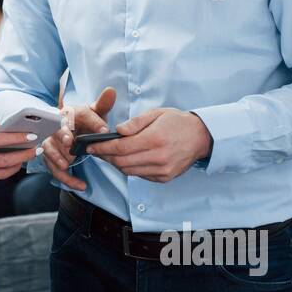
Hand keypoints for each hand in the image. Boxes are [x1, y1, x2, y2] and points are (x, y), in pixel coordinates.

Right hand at [0, 121, 39, 190]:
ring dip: (15, 166)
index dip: (18, 139)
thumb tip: (3, 127)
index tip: (32, 137)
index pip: (0, 141)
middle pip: (5, 160)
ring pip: (1, 173)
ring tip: (24, 158)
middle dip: (24, 155)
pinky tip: (5, 166)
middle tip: (36, 150)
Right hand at [41, 87, 115, 190]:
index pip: (82, 114)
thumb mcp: (95, 112)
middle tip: (69, 142)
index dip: (93, 122)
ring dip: (56, 156)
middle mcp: (57, 125)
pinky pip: (55, 168)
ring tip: (66, 165)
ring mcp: (51, 141)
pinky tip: (80, 184)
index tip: (104, 130)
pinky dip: (66, 177)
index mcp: (72, 112)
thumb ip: (103, 103)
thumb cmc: (84, 121)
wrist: (71, 129)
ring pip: (49, 149)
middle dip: (62, 135)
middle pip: (57, 129)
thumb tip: (111, 90)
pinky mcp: (50, 157)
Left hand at [88, 107, 212, 182]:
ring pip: (129, 171)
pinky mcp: (164, 177)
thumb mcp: (156, 114)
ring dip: (116, 164)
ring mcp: (162, 170)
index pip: (120, 147)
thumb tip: (117, 131)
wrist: (201, 137)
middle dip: (105, 157)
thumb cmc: (177, 122)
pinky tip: (126, 159)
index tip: (90, 146)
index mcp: (154, 139)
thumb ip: (135, 123)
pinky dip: (130, 168)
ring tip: (109, 155)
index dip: (102, 148)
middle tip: (96, 151)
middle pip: (122, 162)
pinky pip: (140, 175)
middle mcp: (158, 157)